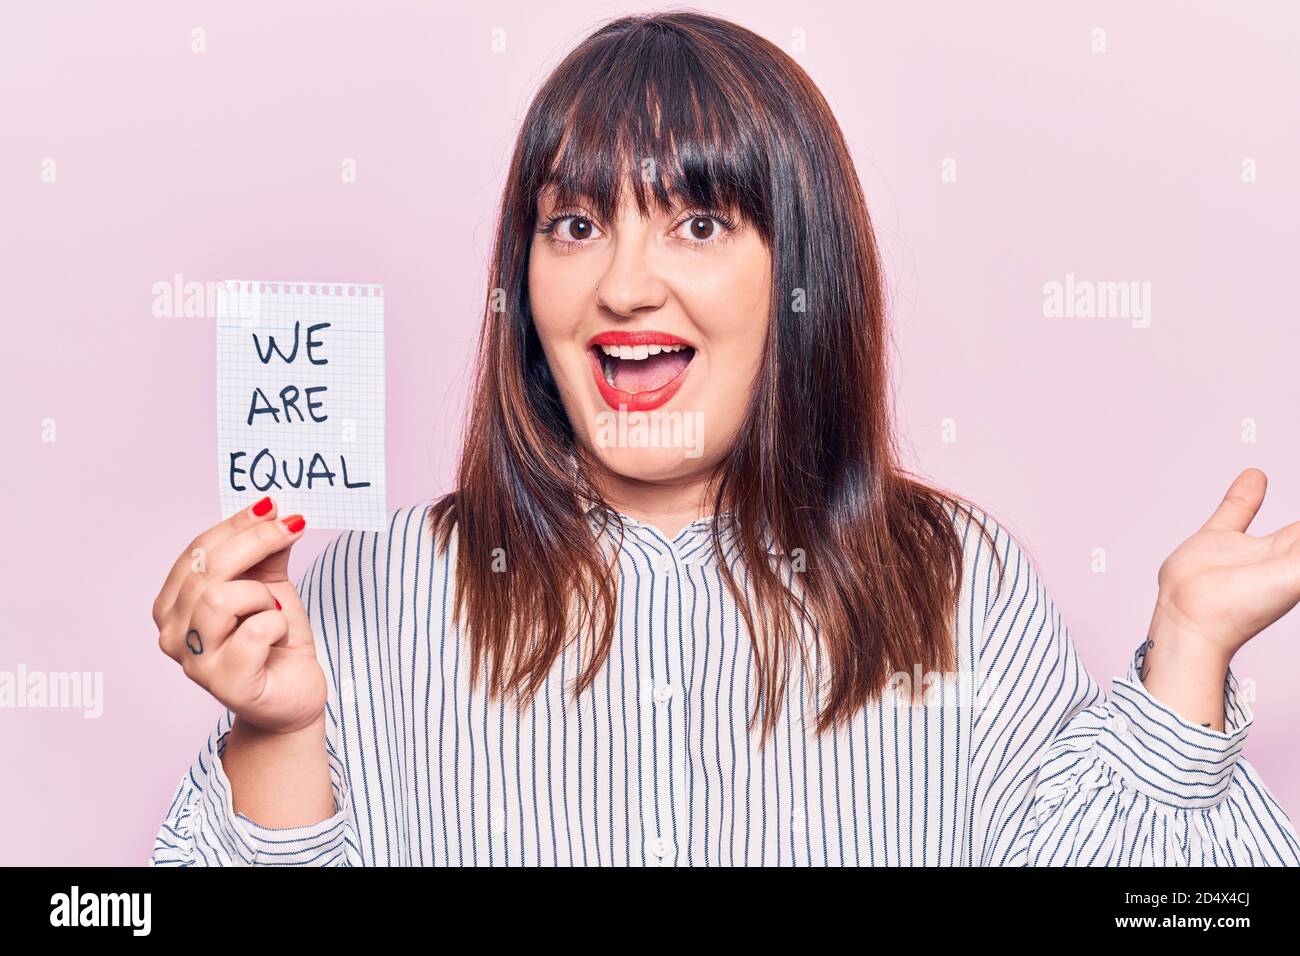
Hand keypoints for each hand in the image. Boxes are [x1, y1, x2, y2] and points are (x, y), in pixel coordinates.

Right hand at [152, 497, 326, 734]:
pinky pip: (254, 632)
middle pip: (206, 570)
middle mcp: (171, 634)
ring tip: (275, 610)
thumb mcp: (270, 585)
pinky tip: (279, 636)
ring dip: (262, 596)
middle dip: (255, 542)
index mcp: (173, 605)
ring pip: (220, 599)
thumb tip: (270, 510)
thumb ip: (264, 551)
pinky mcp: (226, 684)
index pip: (197, 551)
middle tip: (292, 528)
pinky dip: (276, 625)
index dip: (236, 525)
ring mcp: (194, 663)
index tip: (273, 506)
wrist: (294, 694)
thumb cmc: (275, 641)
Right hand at [1142, 468, 1299, 728]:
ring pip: (1280, 518)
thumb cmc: (1242, 610)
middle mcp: (1281, 554)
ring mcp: (1249, 547)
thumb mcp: (1291, 576)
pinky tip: (1255, 475)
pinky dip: (1247, 490)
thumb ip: (1298, 550)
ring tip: (1274, 482)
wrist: (1189, 620)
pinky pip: (1239, 508)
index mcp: (1298, 561)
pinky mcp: (1217, 541)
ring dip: (1287, 501)